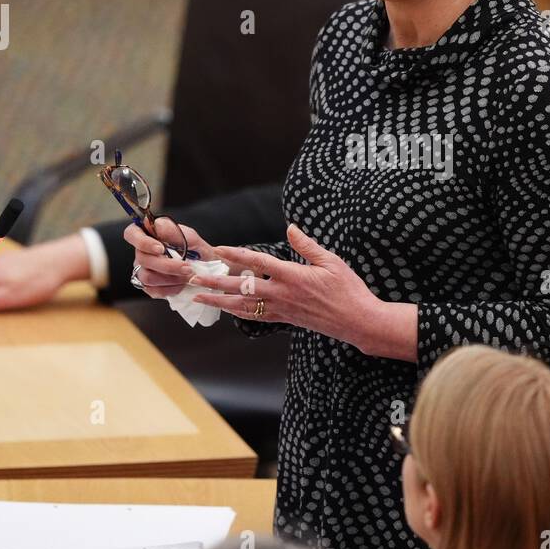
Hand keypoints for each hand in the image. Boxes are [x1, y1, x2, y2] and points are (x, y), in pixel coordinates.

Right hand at [124, 216, 218, 297]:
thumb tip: (155, 226)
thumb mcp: (189, 236)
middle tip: (188, 268)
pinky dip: (171, 289)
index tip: (161, 249)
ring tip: (188, 276)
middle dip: (167, 266)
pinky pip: (154, 290)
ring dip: (171, 278)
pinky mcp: (149, 286)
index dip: (142, 242)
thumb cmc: (195, 249)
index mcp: (148, 234)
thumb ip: (172, 231)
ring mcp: (143, 270)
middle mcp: (142, 252)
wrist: (206, 268)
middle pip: (143, 259)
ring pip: (147, 277)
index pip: (131, 234)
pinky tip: (182, 284)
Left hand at [189, 224, 386, 349]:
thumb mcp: (332, 261)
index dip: (237, 254)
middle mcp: (282, 293)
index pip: (258, 262)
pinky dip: (237, 311)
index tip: (219, 249)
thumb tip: (290, 227)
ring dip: (218, 300)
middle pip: (241, 286)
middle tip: (192, 278)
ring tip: (198, 296)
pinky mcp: (284, 319)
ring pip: (242, 305)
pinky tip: (226, 308)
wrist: (357, 320)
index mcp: (293, 276)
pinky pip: (254, 316)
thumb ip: (307, 245)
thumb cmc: (348, 289)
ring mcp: (281, 309)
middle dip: (214, 282)